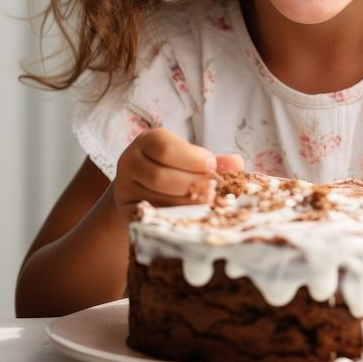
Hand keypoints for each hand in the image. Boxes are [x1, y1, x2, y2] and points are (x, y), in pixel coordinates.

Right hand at [113, 128, 242, 225]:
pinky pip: (149, 219)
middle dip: (191, 185)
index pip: (164, 147)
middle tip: (212, 192)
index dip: (191, 158)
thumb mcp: (190, 158)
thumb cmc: (174, 169)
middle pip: (160, 176)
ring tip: (206, 206)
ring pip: (155, 200)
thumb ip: (212, 160)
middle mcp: (130, 162)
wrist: (142, 188)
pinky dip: (172, 220)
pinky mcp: (125, 212)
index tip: (212, 166)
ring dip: (185, 205)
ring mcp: (124, 189)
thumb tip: (237, 163)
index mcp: (147, 141)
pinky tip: (189, 220)